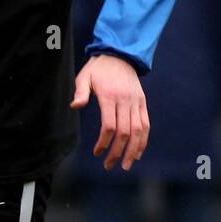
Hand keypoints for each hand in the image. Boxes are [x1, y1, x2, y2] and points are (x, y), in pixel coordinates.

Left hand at [70, 54, 149, 171]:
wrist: (120, 55)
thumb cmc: (98, 69)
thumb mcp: (84, 76)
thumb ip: (80, 92)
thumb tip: (74, 106)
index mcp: (110, 96)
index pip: (110, 125)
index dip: (104, 142)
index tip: (97, 153)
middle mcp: (126, 100)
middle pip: (125, 132)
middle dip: (117, 151)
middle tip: (109, 166)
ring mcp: (136, 102)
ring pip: (138, 131)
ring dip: (133, 150)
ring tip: (125, 165)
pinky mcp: (142, 103)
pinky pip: (146, 124)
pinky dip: (143, 140)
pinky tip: (137, 153)